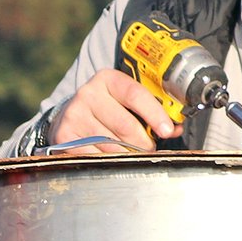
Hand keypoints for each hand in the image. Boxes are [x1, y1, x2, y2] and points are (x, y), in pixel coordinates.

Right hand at [50, 69, 177, 151]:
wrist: (67, 117)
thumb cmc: (106, 109)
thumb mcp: (125, 101)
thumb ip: (150, 111)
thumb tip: (176, 128)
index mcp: (107, 79)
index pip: (135, 94)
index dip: (154, 114)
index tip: (168, 130)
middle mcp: (88, 94)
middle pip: (125, 125)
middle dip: (143, 142)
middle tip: (148, 148)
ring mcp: (75, 115)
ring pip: (113, 145)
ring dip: (128, 154)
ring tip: (130, 153)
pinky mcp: (65, 136)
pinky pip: (97, 156)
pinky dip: (109, 161)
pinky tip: (110, 156)